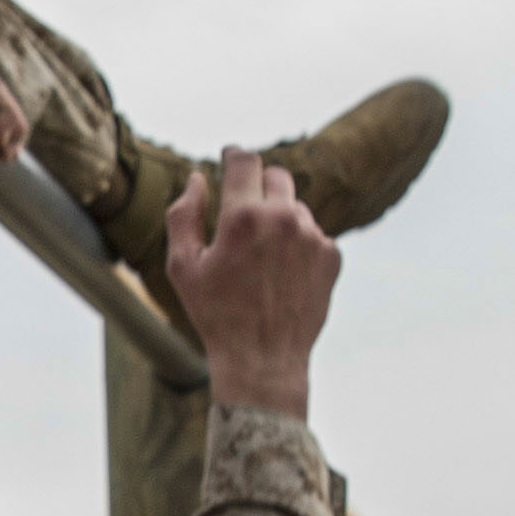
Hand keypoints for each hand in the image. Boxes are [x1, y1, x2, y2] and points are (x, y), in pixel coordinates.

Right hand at [164, 150, 340, 417]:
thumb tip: (196, 178)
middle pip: (275, 176)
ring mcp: (313, 236)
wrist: (263, 361)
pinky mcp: (332, 255)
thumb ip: (183, 214)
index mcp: (243, 216)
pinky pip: (312, 233)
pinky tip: (281, 273)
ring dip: (278, 217)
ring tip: (260, 257)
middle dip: (257, 186)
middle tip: (242, 212)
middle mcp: (284, 218)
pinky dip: (297, 243)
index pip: (245, 160)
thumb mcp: (182, 266)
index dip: (234, 155)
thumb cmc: (216, 315)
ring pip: (295, 206)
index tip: (230, 157)